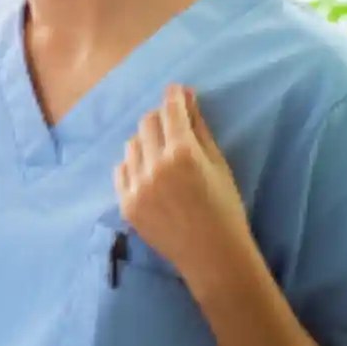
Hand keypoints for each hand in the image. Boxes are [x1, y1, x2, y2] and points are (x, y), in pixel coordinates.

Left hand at [114, 85, 251, 282]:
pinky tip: (148, 172)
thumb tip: (187, 98)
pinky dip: (133, 165)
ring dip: (146, 141)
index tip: (176, 90)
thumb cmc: (225, 208)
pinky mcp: (126, 204)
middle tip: (172, 124)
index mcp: (182, 153)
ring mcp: (136, 187)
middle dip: (161, 118)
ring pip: (132, 145)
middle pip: (147, 123)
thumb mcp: (218, 164)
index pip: (170, 111)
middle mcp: (154, 166)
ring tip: (161, 153)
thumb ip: (199, 129)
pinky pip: (121, 170)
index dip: (174, 96)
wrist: (211, 255)